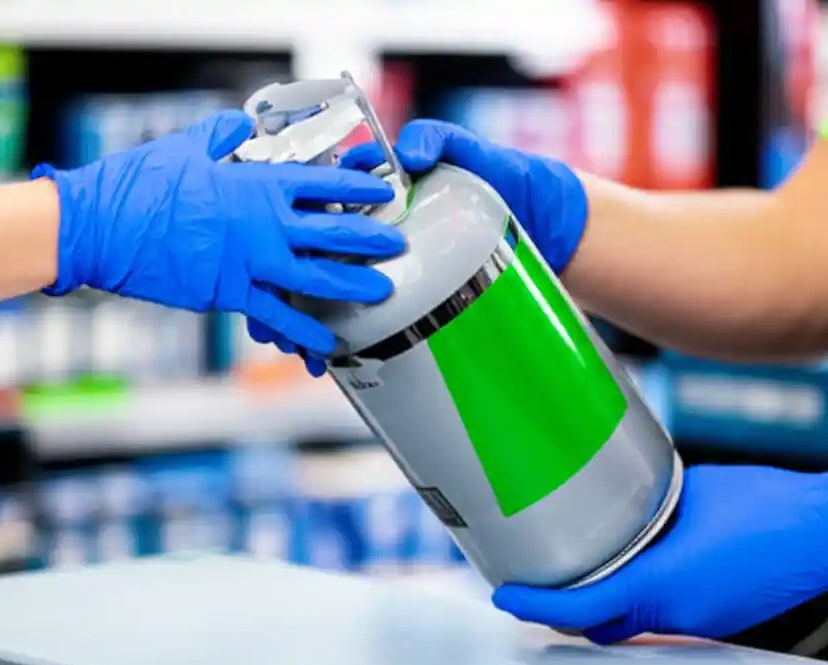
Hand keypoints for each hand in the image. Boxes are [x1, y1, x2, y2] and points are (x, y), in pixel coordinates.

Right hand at [34, 110, 404, 357]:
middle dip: (370, 238)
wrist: (102, 226)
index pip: (321, 183)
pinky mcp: (228, 292)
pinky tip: (327, 345)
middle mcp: (261, 223)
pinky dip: (303, 333)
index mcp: (255, 184)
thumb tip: (242, 128)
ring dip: (351, 286)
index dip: (357, 187)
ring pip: (315, 278)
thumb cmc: (140, 183)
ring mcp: (248, 261)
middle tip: (397, 244)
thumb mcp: (187, 147)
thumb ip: (223, 138)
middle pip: (331, 232)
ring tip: (382, 292)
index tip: (383, 190)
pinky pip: (277, 316)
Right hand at [247, 118, 589, 374]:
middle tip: (277, 304)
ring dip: (300, 318)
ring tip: (288, 342)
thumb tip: (409, 152)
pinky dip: (334, 340)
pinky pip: (359, 319)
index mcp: (383, 192)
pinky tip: (322, 360)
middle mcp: (376, 229)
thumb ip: (440, 142)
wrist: (550, 225)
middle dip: (287, 282)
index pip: (326, 201)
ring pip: (325, 292)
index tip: (285, 238)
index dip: (300, 217)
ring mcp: (385, 264)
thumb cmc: (508, 179)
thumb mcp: (474, 153)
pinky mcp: (404, 295)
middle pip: (315, 256)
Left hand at [492, 451, 827, 643]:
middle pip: (600, 626)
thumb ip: (648, 500)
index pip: (581, 608)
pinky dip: (639, 599)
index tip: (508, 595)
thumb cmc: (773, 506)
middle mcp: (677, 612)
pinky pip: (664, 614)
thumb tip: (622, 495)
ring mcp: (700, 619)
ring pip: (632, 623)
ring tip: (578, 571)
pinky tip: (635, 567)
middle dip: (563, 610)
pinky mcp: (717, 615)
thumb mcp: (693, 489)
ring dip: (602, 604)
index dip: (536, 605)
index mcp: (663, 583)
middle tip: (535, 584)